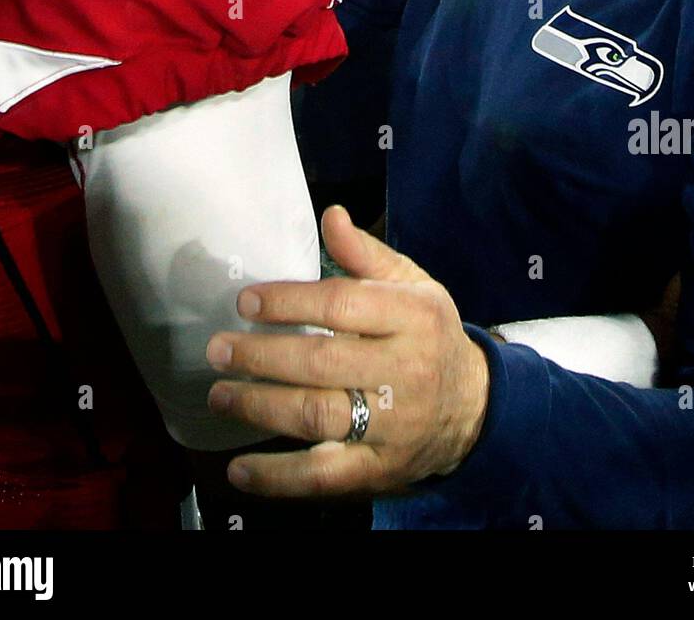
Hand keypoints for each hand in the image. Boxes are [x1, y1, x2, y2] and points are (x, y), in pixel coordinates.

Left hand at [205, 206, 490, 497]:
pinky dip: (277, 477)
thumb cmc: (430, 335)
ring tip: (220, 394)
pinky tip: (238, 469)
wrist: (475, 408)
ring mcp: (393, 426)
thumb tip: (331, 216)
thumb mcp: (413, 286)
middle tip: (218, 349)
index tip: (245, 303)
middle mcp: (406, 370)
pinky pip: (323, 477)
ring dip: (260, 407)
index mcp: (413, 316)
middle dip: (262, 356)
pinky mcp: (379, 470)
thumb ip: (367, 255)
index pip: (342, 305)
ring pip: (317, 417)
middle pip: (322, 362)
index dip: (289, 302)